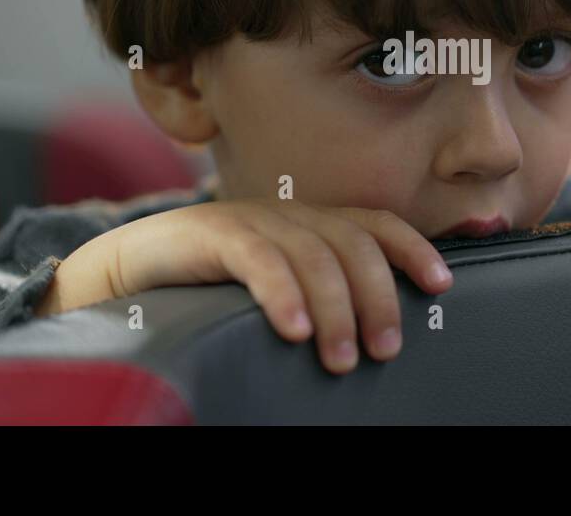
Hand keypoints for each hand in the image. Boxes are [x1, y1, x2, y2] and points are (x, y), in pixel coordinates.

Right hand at [37, 199, 452, 374]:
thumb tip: (374, 332)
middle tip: (385, 348)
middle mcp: (288, 213)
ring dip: (335, 309)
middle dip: (378, 296)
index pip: (374, 225)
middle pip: (353, 243)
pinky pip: (258, 260)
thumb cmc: (212, 286)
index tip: (441, 285)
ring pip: (313, 256)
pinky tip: (294, 330)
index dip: (412, 249)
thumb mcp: (278, 285)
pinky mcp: (212, 233)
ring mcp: (251, 219)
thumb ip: (319, 292)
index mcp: (309, 222)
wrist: (129, 267)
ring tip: (343, 357)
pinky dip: (282, 295)